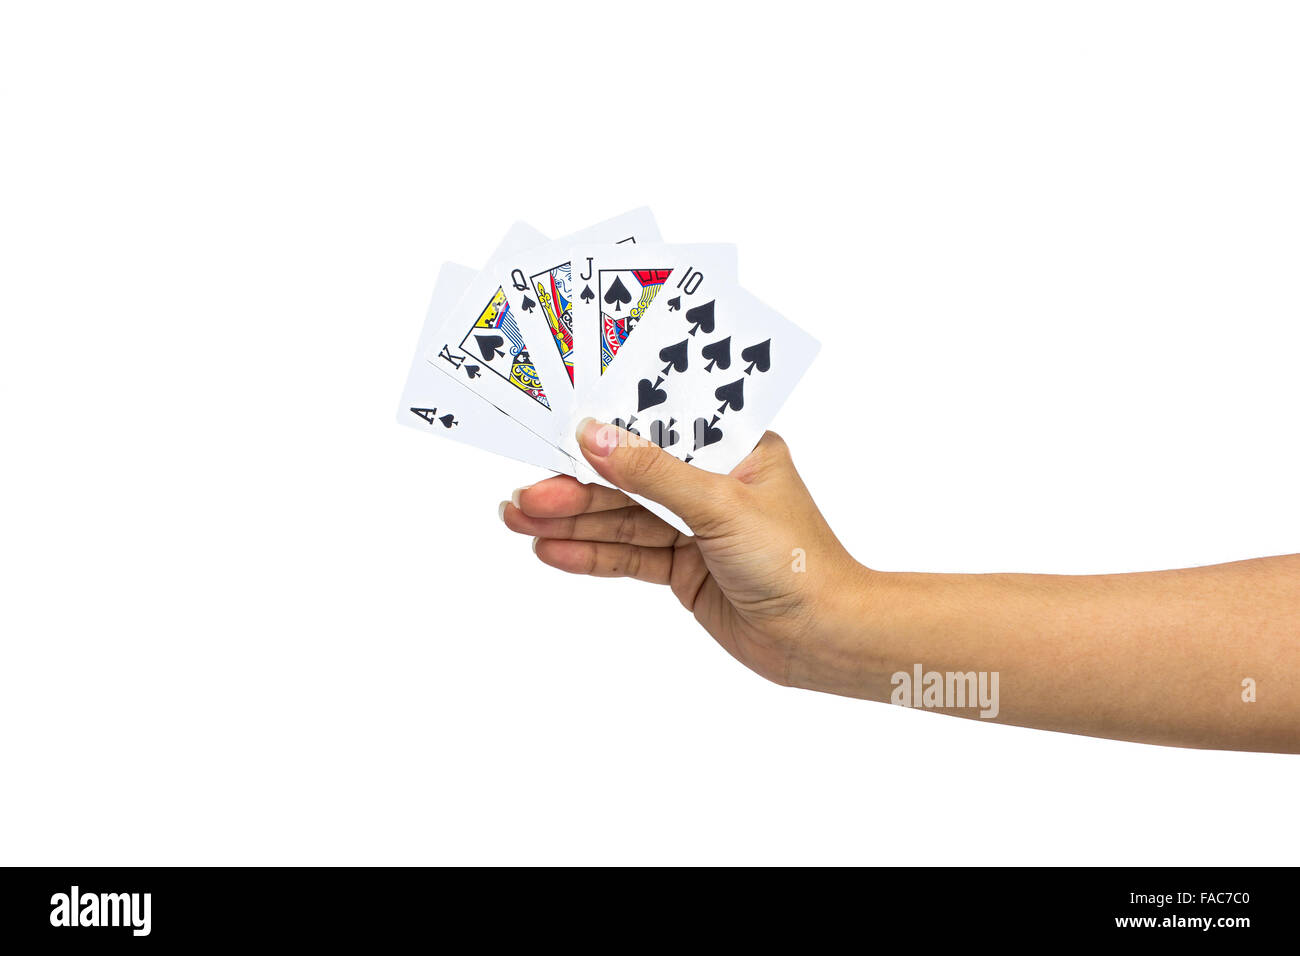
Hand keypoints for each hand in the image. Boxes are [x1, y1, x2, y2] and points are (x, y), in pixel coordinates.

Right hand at [500, 419, 869, 688]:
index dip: (605, 424)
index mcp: (734, 447)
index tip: (552, 423)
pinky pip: (630, 555)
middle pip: (630, 475)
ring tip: (517, 521)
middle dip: (575, 485)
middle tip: (522, 493)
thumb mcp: (721, 506)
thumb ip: (653, 474)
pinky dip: (592, 554)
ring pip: (623, 517)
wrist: (824, 640)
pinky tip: (550, 552)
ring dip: (572, 521)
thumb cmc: (797, 562)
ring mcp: (696, 526)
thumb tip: (593, 437)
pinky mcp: (685, 568)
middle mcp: (712, 481)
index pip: (658, 423)